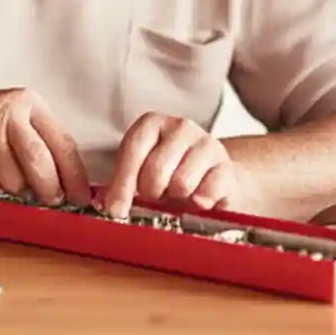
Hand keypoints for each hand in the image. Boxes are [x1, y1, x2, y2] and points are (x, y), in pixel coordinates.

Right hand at [0, 88, 90, 205]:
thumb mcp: (10, 126)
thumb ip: (38, 147)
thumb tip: (68, 188)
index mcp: (30, 103)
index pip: (62, 142)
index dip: (75, 175)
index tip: (83, 197)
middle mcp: (9, 107)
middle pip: (39, 160)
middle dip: (48, 189)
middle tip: (51, 202)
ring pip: (11, 176)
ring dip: (10, 189)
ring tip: (0, 177)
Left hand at [100, 112, 238, 217]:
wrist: (213, 177)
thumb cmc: (169, 175)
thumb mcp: (140, 173)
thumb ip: (122, 185)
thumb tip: (108, 206)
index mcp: (152, 124)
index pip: (133, 151)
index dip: (122, 184)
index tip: (116, 210)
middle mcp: (181, 127)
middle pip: (156, 171)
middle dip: (151, 193)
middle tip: (156, 196)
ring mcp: (208, 144)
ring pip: (181, 184)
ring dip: (177, 198)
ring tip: (179, 194)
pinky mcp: (227, 167)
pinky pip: (207, 194)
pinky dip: (200, 204)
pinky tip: (200, 199)